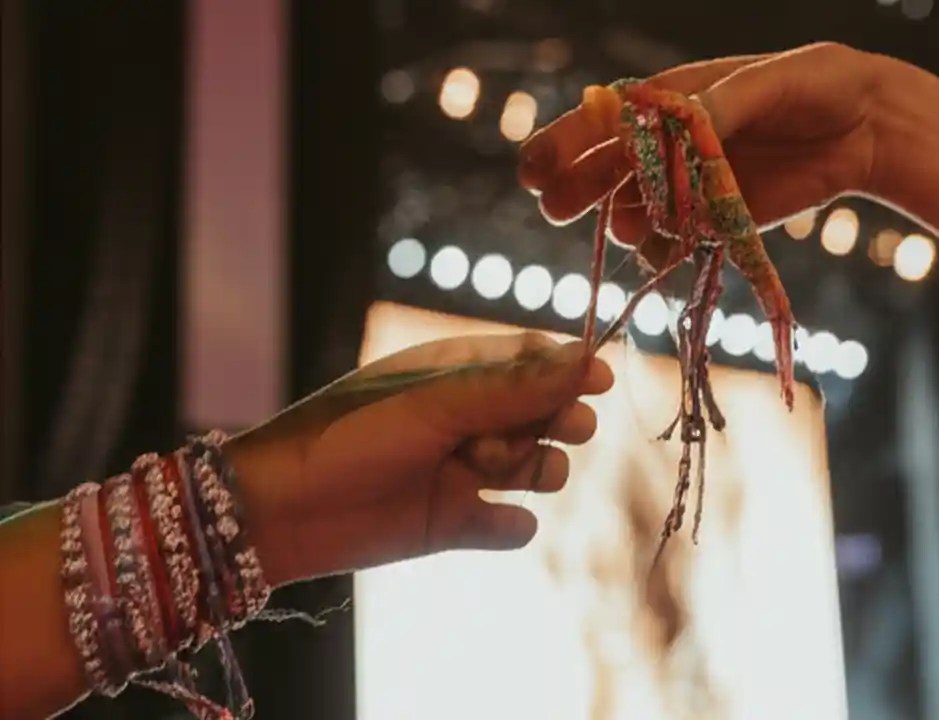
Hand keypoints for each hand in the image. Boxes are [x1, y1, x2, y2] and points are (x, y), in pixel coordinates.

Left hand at [224, 332, 613, 584]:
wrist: (280, 513)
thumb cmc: (349, 436)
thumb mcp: (436, 404)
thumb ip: (514, 387)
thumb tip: (587, 358)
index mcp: (457, 374)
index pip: (532, 361)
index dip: (568, 368)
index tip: (599, 378)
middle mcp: (465, 421)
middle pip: (543, 416)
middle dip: (558, 422)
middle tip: (565, 429)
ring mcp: (461, 474)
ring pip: (534, 471)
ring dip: (532, 470)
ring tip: (494, 471)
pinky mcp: (452, 525)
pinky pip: (508, 526)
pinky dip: (510, 525)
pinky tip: (499, 520)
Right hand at [518, 43, 886, 252]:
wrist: (864, 128)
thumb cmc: (815, 85)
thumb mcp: (770, 83)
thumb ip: (722, 105)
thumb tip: (680, 122)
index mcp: (672, 98)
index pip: (604, 119)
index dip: (566, 142)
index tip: (534, 169)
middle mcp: (671, 144)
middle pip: (606, 168)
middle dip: (576, 188)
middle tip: (553, 209)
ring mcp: (692, 185)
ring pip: (634, 208)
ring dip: (618, 221)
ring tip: (623, 229)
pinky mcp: (719, 219)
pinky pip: (674, 239)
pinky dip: (659, 248)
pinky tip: (654, 251)